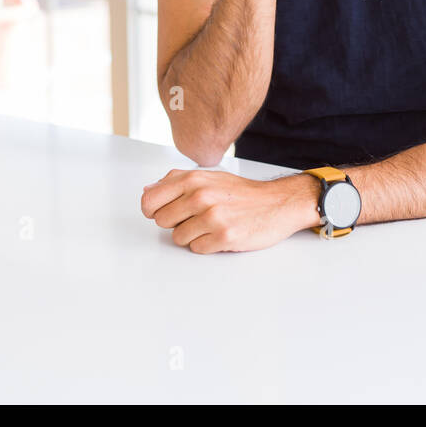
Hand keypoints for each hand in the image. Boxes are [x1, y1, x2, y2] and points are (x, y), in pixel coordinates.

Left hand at [141, 169, 321, 252]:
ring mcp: (213, 216)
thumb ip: (176, 181)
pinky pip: (197, 248)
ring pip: (178, 238)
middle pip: (162, 221)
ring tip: (210, 226)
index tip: (163, 211)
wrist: (277, 203)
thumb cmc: (242, 192)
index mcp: (193, 179)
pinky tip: (220, 234)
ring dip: (192, 235)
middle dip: (176, 222)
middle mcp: (201, 196)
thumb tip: (148, 191)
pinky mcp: (224, 236)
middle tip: (196, 218)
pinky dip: (206, 245)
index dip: (153, 210)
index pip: (149, 200)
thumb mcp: (209, 177)